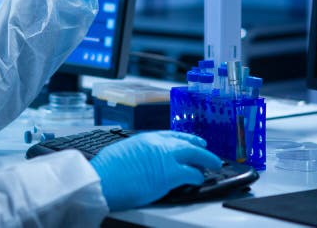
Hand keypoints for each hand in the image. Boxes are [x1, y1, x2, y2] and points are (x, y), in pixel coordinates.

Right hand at [90, 131, 221, 210]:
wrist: (103, 179)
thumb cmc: (107, 170)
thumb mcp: (122, 151)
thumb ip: (137, 152)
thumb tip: (140, 159)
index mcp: (146, 138)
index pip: (171, 135)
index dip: (184, 138)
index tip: (190, 140)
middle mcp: (158, 144)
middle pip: (187, 142)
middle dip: (200, 147)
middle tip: (208, 151)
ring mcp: (166, 157)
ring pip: (196, 155)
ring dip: (206, 161)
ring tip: (212, 165)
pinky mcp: (171, 174)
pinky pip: (193, 173)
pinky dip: (198, 177)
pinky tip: (199, 180)